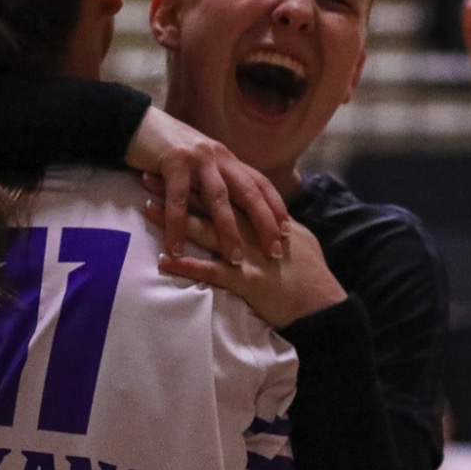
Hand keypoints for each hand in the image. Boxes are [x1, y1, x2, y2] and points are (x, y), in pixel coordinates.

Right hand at [124, 105, 288, 262]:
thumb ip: (218, 180)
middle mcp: (219, 157)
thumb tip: (236, 208)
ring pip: (218, 199)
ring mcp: (197, 159)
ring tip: (234, 260)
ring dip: (228, 231)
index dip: (276, 207)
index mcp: (228, 159)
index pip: (261, 184)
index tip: (289, 232)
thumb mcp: (202, 163)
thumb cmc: (169, 149)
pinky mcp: (172, 162)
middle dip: (264, 224)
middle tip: (275, 252)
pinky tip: (176, 249)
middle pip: (249, 193)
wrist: (138, 124)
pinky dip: (178, 226)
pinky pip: (178, 200)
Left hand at [142, 193, 344, 326]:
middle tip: (150, 176)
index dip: (199, 179)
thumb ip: (280, 224)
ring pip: (206, 231)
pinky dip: (187, 265)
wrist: (322, 303)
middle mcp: (252, 231)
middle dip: (178, 190)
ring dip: (175, 220)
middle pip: (209, 204)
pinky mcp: (246, 280)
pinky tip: (165, 260)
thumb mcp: (299, 239)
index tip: (176, 166)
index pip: (225, 192)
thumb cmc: (311, 274)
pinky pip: (211, 271)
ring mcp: (248, 254)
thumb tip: (272, 214)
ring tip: (148, 209)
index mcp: (262, 219)